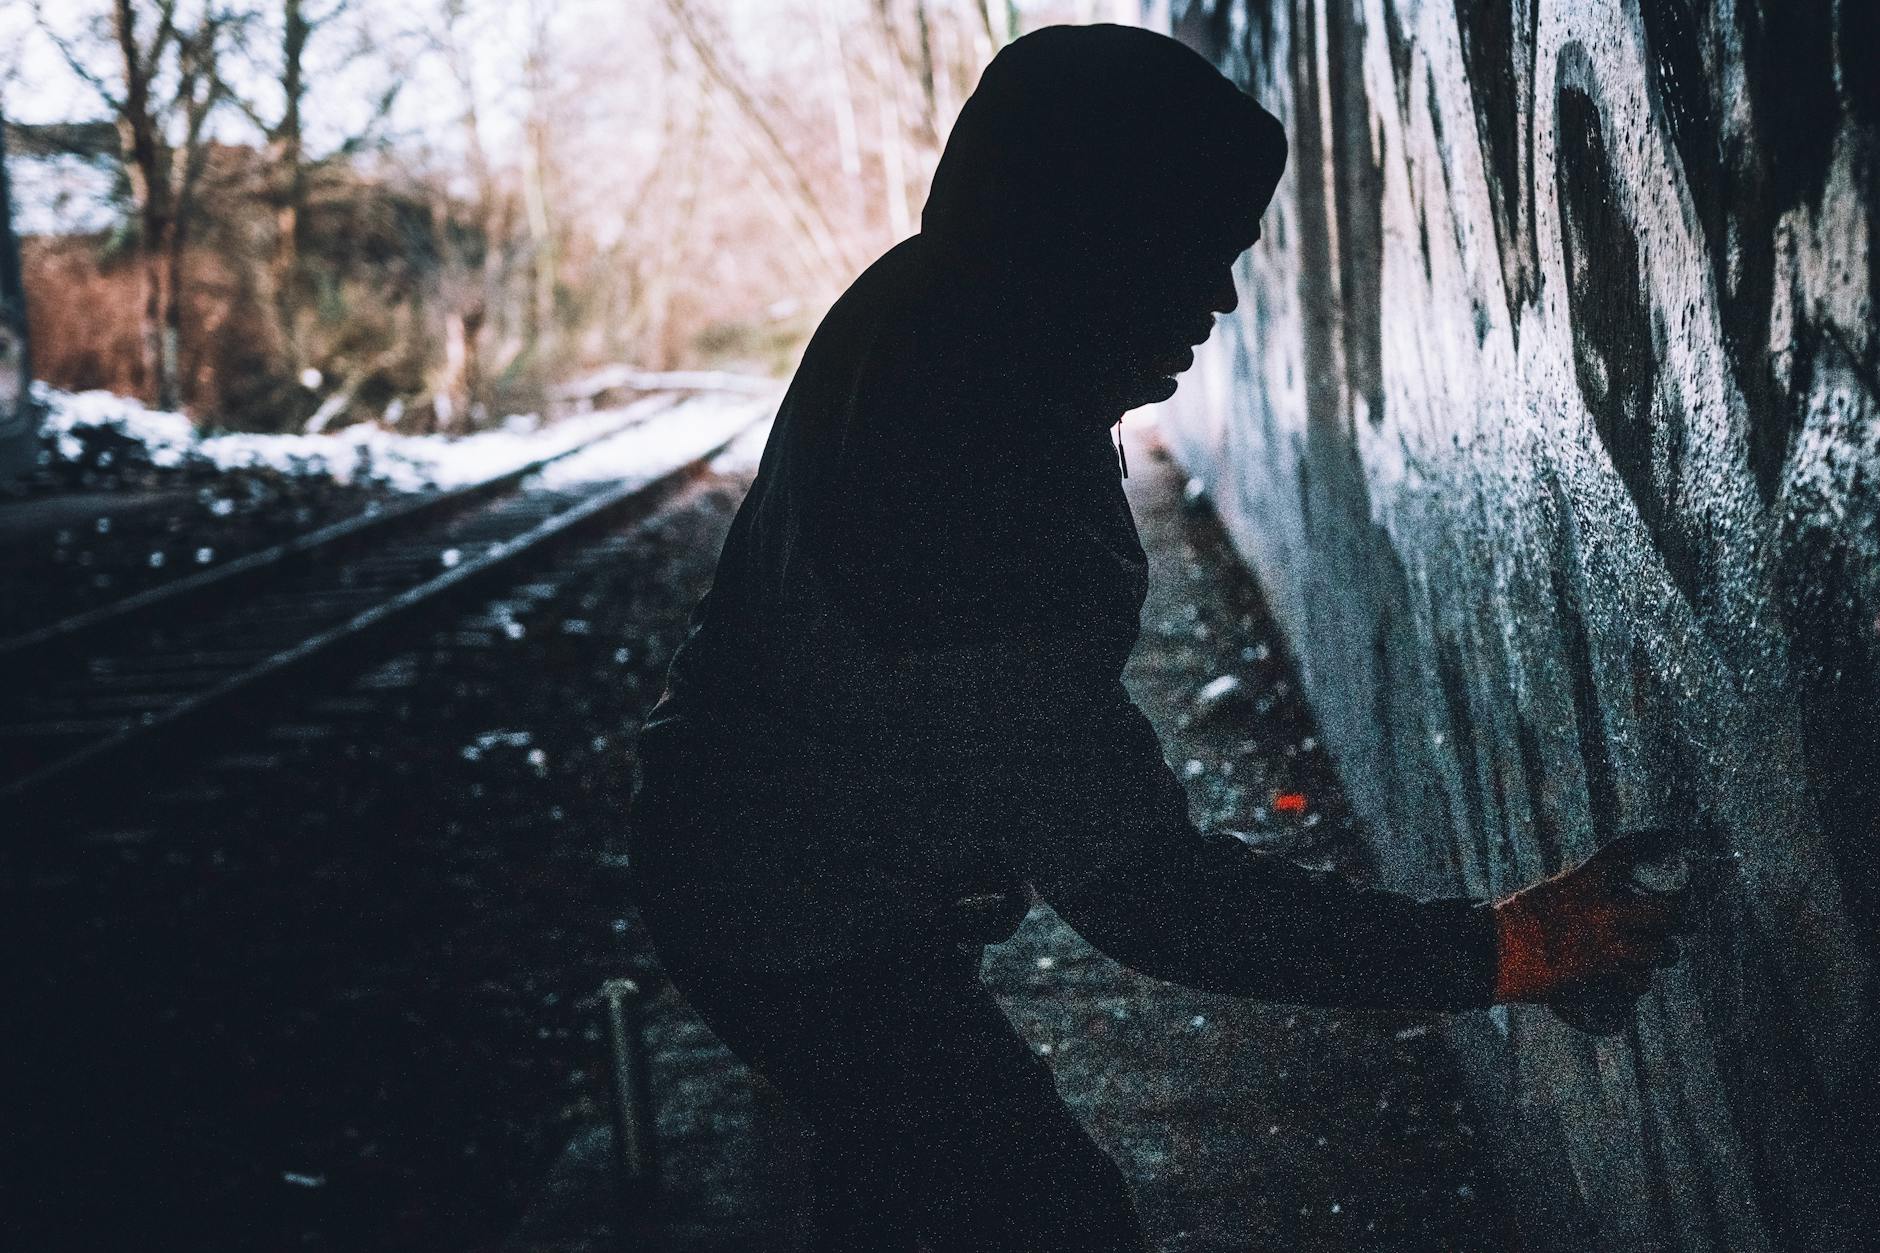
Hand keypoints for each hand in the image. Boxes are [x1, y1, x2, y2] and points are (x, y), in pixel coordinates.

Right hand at [1491, 828, 1688, 1004]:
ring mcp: (1604, 940)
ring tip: (1665, 954)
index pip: (1626, 852)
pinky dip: (1639, 981)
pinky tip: (1638, 981)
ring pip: (1657, 949)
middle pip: (1662, 909)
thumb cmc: (1511, 924)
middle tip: (1686, 921)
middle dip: (1680, 916)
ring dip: (1666, 953)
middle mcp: (1601, 907)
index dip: (1654, 840)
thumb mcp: (1546, 896)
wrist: (1491, 953)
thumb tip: (1597, 904)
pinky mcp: (1600, 971)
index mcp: (1583, 881)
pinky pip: (1636, 979)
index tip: (1672, 836)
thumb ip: (1575, 898)